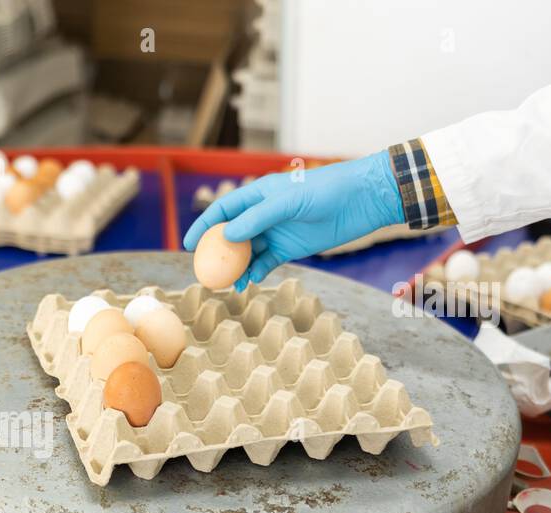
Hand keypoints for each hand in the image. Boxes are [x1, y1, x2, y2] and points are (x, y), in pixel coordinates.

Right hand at [182, 152, 404, 289]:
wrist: (362, 199)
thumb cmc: (326, 190)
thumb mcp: (288, 202)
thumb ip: (257, 219)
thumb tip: (227, 237)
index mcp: (258, 195)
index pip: (223, 211)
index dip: (204, 227)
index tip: (188, 245)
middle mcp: (263, 214)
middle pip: (231, 235)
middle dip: (216, 253)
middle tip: (204, 271)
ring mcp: (276, 232)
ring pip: (247, 252)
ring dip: (236, 267)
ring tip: (227, 284)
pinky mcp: (291, 248)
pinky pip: (266, 262)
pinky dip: (256, 272)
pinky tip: (249, 281)